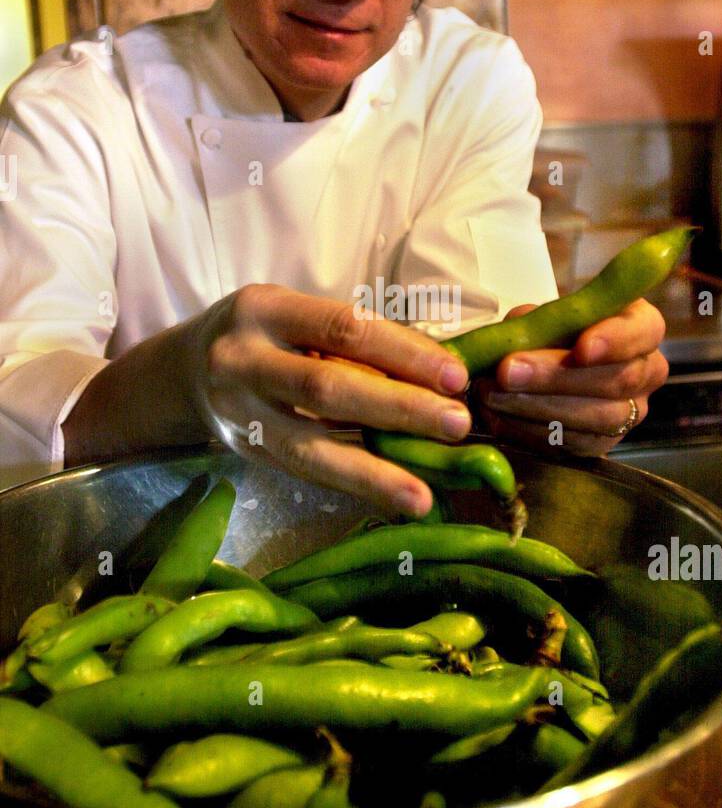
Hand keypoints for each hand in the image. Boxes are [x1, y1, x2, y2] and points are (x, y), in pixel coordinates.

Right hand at [194, 284, 470, 515]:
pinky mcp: (241, 451)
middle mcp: (242, 357)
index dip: (403, 351)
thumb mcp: (292, 319)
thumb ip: (349, 342)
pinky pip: (304, 471)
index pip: (345, 326)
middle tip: (458, 423)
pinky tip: (394, 499)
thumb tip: (438, 374)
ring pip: (310, 446)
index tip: (455, 375)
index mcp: (265, 307)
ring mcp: (235, 410)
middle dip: (399, 407)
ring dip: (374, 471)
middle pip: (328, 387)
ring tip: (424, 493)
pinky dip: (353, 486)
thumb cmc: (260, 338)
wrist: (178, 373)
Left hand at [472, 297, 668, 455]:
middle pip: (617, 381)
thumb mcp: (545, 314)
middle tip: (508, 372)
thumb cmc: (552, 330)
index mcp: (642, 327)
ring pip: (597, 419)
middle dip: (557, 379)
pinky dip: (528, 431)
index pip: (643, 331)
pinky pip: (572, 444)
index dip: (615, 341)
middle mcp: (646, 372)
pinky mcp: (599, 444)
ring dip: (537, 408)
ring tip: (492, 395)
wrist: (547, 363)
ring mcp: (628, 414)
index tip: (582, 348)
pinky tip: (496, 416)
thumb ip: (535, 324)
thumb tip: (506, 352)